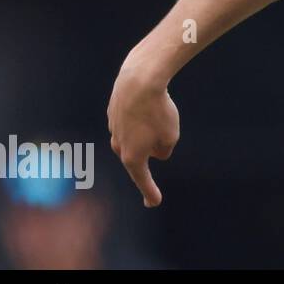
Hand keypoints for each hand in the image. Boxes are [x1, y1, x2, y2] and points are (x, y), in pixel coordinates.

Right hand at [107, 60, 179, 207]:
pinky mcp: (112, 113)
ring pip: (136, 135)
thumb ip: (164, 149)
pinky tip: (145, 103)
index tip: (154, 203)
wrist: (138, 81)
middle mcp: (118, 146)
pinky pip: (132, 118)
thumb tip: (155, 151)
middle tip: (164, 127)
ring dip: (148, 126)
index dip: (149, 192)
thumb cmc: (158, 111)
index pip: (142, 180)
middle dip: (153, 146)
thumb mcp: (171, 136)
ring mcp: (112, 129)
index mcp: (132, 157)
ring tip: (156, 111)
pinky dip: (141, 114)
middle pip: (139, 154)